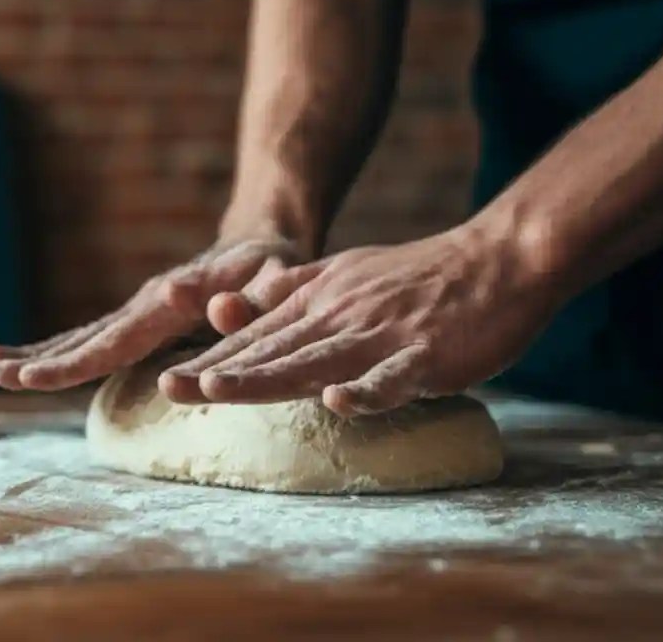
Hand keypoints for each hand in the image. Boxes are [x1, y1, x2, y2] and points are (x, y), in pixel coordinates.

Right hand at [0, 236, 303, 390]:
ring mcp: (138, 308)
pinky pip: (92, 336)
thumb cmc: (274, 264)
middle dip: (42, 359)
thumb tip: (218, 308)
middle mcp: (146, 302)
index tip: (35, 375)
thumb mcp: (280, 276)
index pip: (118, 338)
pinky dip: (57, 349)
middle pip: (87, 337)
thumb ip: (256, 297)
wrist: (259, 238)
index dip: (77, 360)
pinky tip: (23, 361)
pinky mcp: (138, 316)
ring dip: (37, 352)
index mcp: (174, 299)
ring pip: (81, 335)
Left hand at [159, 225, 558, 415]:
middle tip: (166, 387)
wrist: (498, 259)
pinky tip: (338, 404)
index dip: (210, 358)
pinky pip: (392, 377)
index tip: (164, 380)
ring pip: (315, 360)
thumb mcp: (342, 273)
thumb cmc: (418, 277)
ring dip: (266, 376)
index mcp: (318, 301)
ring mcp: (381, 334)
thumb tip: (230, 304)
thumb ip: (289, 291)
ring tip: (218, 389)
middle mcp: (339, 315)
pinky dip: (366, 391)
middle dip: (217, 371)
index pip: (255, 337)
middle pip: (271, 349)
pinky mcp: (426, 354)